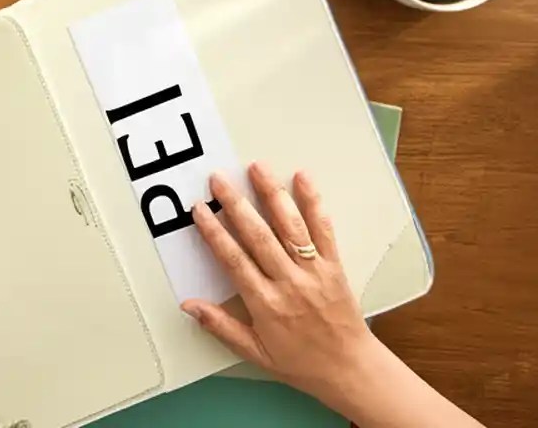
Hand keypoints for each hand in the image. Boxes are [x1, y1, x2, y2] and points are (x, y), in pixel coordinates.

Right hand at [181, 163, 378, 399]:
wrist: (350, 369)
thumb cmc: (300, 363)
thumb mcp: (254, 353)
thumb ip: (220, 326)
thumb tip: (188, 305)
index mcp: (266, 304)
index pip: (234, 260)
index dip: (214, 232)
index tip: (199, 210)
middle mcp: (289, 283)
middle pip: (258, 236)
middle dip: (236, 204)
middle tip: (218, 179)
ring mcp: (314, 272)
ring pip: (290, 226)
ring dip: (272, 194)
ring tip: (257, 168)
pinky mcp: (335, 265)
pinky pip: (324, 229)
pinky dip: (314, 202)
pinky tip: (303, 179)